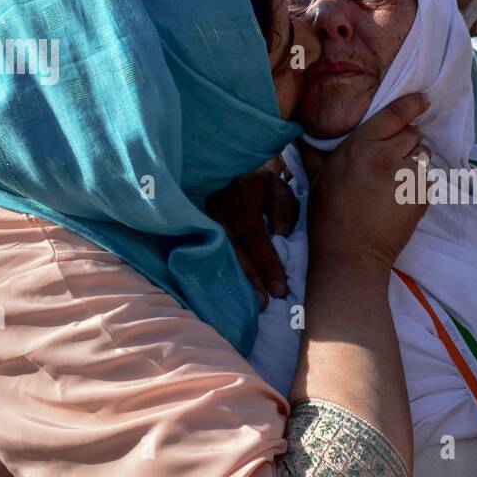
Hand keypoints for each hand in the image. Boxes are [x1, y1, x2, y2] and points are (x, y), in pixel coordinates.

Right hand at [206, 158, 298, 309]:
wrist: (222, 172)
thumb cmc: (257, 185)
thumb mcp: (277, 188)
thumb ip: (284, 209)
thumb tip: (280, 235)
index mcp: (237, 196)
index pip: (253, 235)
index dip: (266, 263)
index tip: (279, 289)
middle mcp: (214, 209)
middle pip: (231, 249)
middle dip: (248, 279)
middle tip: (262, 303)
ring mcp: (198, 219)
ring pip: (215, 254)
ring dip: (231, 281)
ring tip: (246, 304)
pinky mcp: (191, 229)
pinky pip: (204, 255)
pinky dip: (216, 276)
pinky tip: (226, 295)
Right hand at [308, 93, 430, 271]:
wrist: (351, 254)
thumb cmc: (329, 217)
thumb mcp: (317, 178)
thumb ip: (315, 152)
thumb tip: (302, 135)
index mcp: (360, 146)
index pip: (396, 114)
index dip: (413, 104)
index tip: (423, 100)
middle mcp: (387, 156)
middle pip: (413, 133)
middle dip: (406, 141)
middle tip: (392, 159)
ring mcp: (409, 176)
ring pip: (423, 155)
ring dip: (415, 162)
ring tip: (396, 181)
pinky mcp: (422, 196)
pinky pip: (429, 179)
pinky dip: (420, 184)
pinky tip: (401, 197)